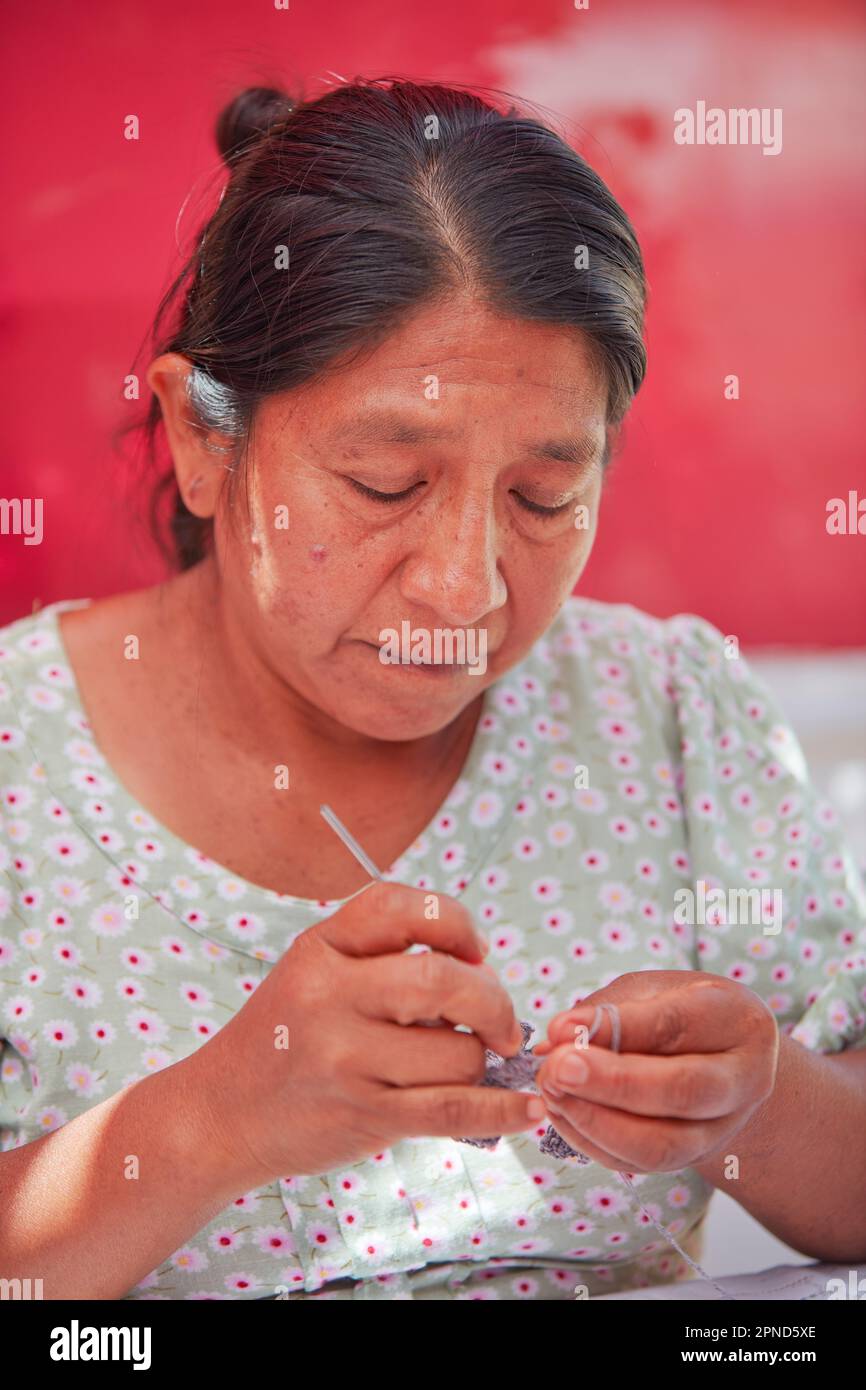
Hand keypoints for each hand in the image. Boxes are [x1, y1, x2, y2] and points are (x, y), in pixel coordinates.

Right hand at [184, 880, 534, 1184]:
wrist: (221, 1113)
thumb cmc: (286, 1037)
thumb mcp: (315, 970)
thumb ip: (384, 956)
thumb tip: (484, 972)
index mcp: (321, 947)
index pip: (406, 908)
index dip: (459, 924)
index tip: (476, 952)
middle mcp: (329, 996)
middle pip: (445, 982)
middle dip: (494, 1002)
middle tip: (501, 1025)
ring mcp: (344, 1058)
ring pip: (457, 1053)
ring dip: (478, 1063)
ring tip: (461, 1067)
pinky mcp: (362, 1114)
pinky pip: (452, 1109)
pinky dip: (500, 1110)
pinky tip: (527, 1111)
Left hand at [532, 970, 779, 1172]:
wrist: (722, 1061)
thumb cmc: (680, 1011)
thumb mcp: (653, 990)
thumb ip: (610, 1011)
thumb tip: (557, 1038)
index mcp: (737, 1021)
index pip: (677, 1025)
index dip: (616, 1029)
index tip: (561, 1028)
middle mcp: (742, 1081)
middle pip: (682, 1091)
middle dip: (612, 1084)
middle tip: (556, 1069)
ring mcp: (722, 1130)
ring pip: (662, 1145)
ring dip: (595, 1122)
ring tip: (550, 1092)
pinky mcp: (691, 1160)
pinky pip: (639, 1164)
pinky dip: (591, 1141)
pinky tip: (560, 1112)